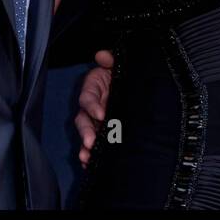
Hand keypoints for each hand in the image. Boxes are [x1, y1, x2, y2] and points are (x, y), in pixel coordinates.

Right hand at [75, 49, 114, 166]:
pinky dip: (91, 155)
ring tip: (88, 157)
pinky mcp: (103, 132)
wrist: (137, 84)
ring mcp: (97, 121)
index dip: (92, 106)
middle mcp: (93, 106)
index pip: (87, 98)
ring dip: (86, 146)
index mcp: (94, 88)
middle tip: (91, 142)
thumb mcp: (119, 64)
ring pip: (86, 134)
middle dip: (85, 132)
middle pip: (83, 120)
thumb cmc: (125, 74)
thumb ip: (111, 60)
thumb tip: (101, 55)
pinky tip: (90, 164)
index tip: (101, 114)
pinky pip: (94, 144)